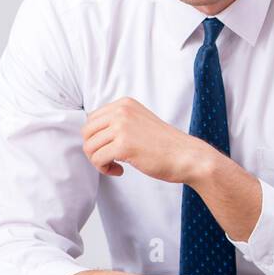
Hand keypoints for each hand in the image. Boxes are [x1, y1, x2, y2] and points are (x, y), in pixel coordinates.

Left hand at [81, 97, 214, 181]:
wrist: (187, 156)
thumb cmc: (165, 145)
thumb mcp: (140, 122)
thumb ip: (119, 122)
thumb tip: (91, 135)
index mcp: (125, 104)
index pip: (92, 119)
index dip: (96, 137)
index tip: (110, 148)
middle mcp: (122, 111)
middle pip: (86, 132)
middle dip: (93, 150)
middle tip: (108, 160)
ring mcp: (122, 127)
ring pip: (89, 147)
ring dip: (98, 161)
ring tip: (115, 165)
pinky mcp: (123, 146)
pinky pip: (98, 159)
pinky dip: (105, 169)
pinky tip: (120, 170)